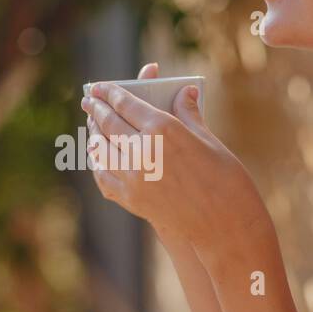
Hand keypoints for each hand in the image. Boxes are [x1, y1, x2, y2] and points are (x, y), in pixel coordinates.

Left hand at [80, 64, 267, 250]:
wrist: (223, 224)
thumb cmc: (224, 178)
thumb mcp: (208, 139)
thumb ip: (188, 113)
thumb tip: (184, 90)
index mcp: (163, 129)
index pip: (126, 104)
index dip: (109, 92)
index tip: (99, 87)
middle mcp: (142, 151)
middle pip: (109, 124)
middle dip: (96, 109)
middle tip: (88, 101)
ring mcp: (132, 178)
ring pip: (101, 149)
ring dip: (93, 134)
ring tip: (92, 125)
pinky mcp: (130, 199)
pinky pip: (103, 176)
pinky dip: (97, 162)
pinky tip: (98, 156)